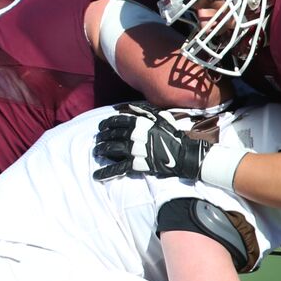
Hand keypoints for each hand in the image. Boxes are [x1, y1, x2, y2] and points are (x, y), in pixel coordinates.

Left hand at [93, 104, 207, 180]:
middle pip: (112, 135)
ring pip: (112, 149)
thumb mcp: (162, 117)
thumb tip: (130, 106)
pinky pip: (118, 168)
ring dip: (101, 150)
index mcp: (141, 123)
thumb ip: (146, 110)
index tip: (101, 127)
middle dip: (102, 137)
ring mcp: (136, 150)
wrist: (183, 154)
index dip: (107, 124)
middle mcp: (136, 136)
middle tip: (98, 140)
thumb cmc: (173, 134)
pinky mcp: (137, 164)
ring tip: (96, 151)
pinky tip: (97, 175)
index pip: (118, 121)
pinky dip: (106, 172)